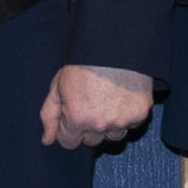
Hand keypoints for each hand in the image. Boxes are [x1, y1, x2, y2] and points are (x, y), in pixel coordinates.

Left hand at [41, 63, 155, 150]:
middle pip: (91, 141)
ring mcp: (123, 120)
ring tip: (106, 101)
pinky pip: (131, 125)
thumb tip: (47, 140)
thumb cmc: (83, 63)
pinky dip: (126, 115)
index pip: (69, 143)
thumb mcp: (58, 86)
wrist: (114, 45)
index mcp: (77, 118)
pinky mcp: (140, 113)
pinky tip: (121, 98)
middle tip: (90, 103)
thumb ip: (50, 116)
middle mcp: (100, 124)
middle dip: (88, 127)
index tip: (72, 114)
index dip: (68, 129)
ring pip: (113, 136)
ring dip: (108, 125)